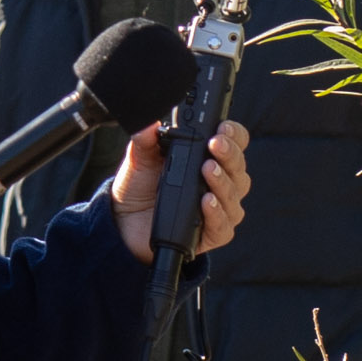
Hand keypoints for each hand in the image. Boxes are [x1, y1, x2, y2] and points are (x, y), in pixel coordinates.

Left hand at [101, 116, 255, 261]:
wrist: (123, 222)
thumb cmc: (140, 188)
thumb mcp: (140, 159)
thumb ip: (146, 141)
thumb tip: (149, 124)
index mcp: (209, 160)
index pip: (235, 144)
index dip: (235, 134)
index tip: (223, 127)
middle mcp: (219, 184)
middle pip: (238, 169)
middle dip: (230, 154)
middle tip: (215, 144)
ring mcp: (217, 210)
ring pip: (234, 196)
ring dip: (223, 181)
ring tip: (207, 169)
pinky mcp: (210, 236)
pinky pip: (223, 226)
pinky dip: (217, 213)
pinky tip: (206, 201)